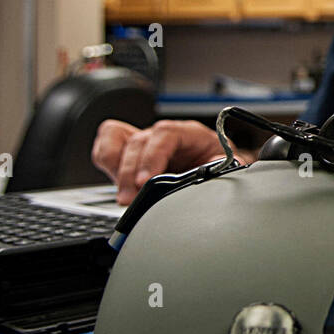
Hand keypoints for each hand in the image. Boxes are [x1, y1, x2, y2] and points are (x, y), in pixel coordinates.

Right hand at [91, 119, 252, 205]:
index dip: (153, 156)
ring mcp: (145, 143)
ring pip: (118, 141)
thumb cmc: (220, 167)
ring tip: (124, 195)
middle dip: (130, 174)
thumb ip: (219, 169)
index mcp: (190, 133)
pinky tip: (117, 182)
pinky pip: (108, 146)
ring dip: (117, 170)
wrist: (218, 170)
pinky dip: (106, 162)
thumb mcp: (227, 167)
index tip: (146, 181)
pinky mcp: (130, 154)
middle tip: (130, 200)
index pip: (165, 134)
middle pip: (138, 142)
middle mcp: (164, 135)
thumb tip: (212, 174)